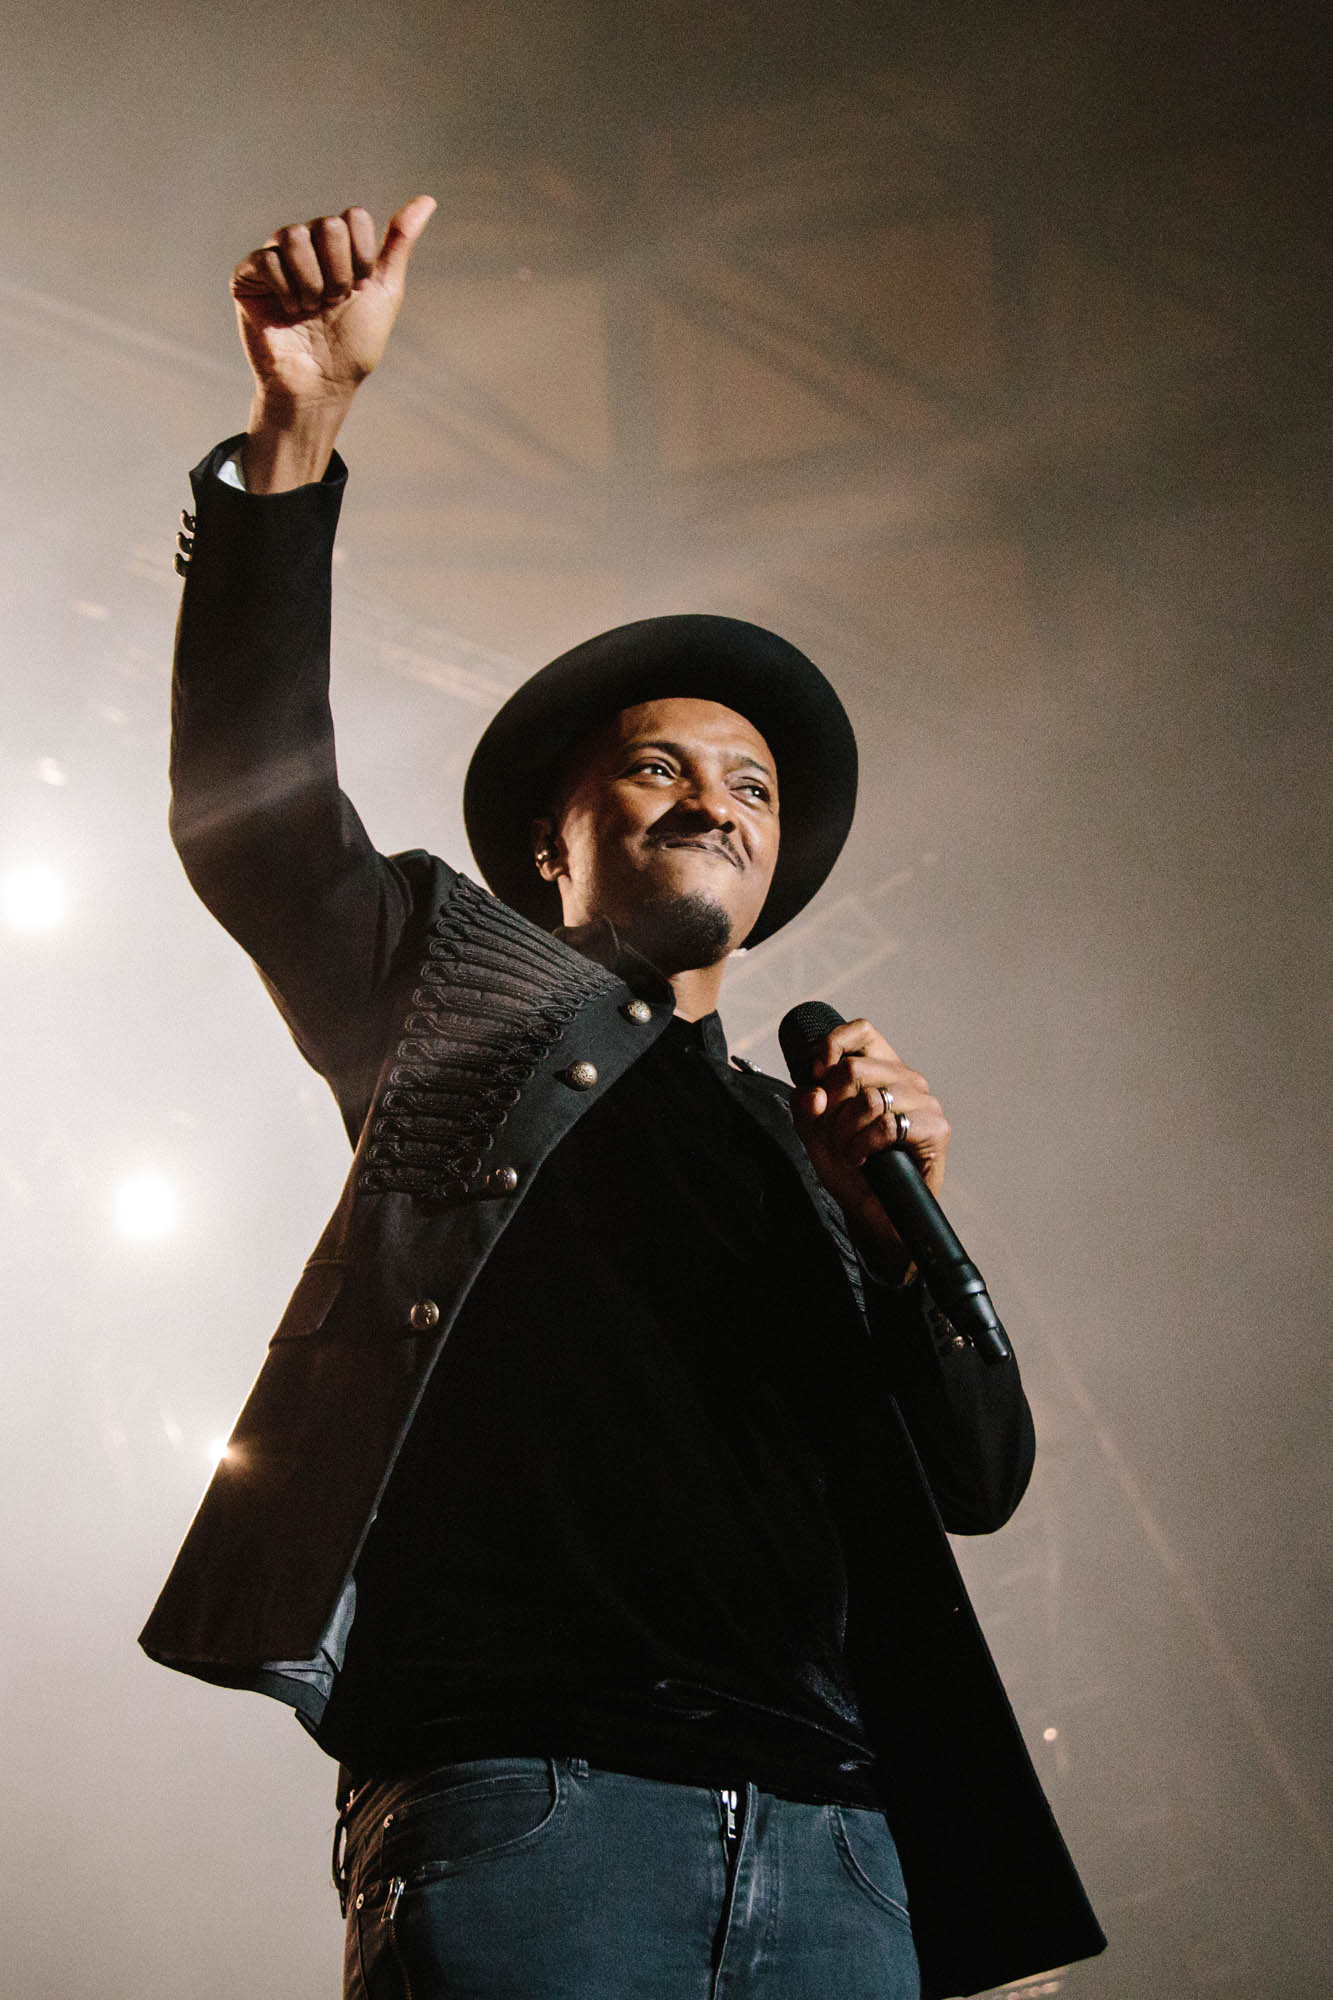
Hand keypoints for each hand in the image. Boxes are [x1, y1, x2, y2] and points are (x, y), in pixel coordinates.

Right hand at [230, 196, 435, 488]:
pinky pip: (266, 259)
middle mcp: (307, 245)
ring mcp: (276, 258)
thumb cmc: (353, 345)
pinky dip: (285, 290)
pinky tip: (288, 312)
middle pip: (327, 225)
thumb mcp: (384, 291)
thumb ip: (399, 243)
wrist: (320, 383)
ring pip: (293, 236)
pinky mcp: (248, 275)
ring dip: (312, 283)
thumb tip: (428, 199)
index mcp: (339, 247)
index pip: (353, 217)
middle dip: (339, 274)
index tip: (359, 291)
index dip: (362, 258)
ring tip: (310, 309)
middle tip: (333, 304)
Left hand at [789, 1017, 950, 1251]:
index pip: (862, 1031)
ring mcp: (925, 1102)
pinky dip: (863, 1145)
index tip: (815, 1074)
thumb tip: (813, 1091)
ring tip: (847, 1151)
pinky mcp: (936, 1128)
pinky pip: (887, 1125)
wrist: (873, 1213)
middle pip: (854, 1067)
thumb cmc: (849, 1167)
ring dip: (845, 1131)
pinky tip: (860, 1159)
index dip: (832, 1045)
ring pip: (869, 1098)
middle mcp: (906, 1078)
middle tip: (832, 1133)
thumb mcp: (815, 1133)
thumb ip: (806, 1107)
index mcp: (882, 1067)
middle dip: (830, 1106)